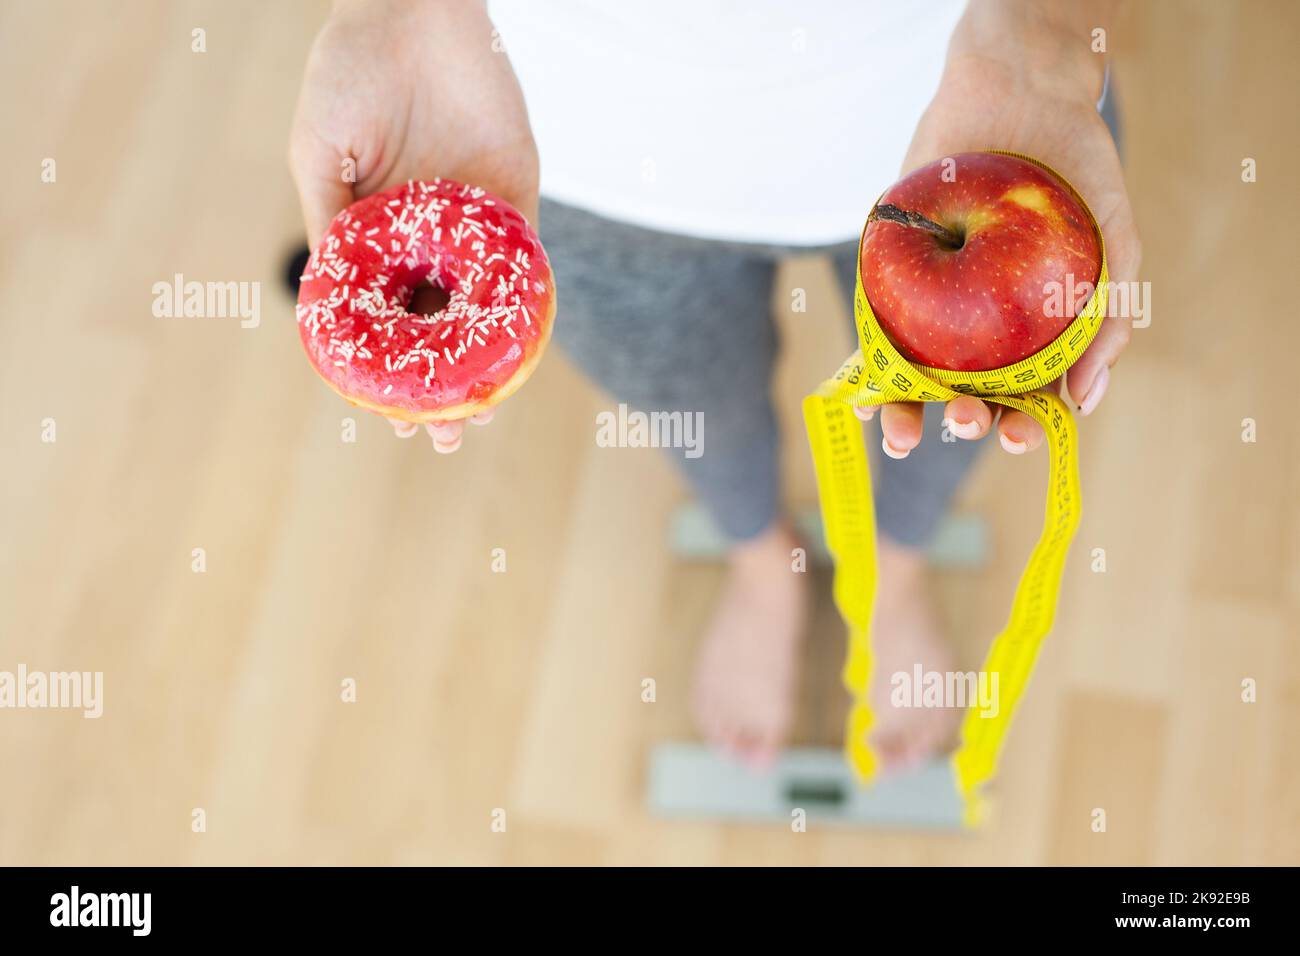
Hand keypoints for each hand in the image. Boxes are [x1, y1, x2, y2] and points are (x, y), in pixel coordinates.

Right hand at [288, 0, 537, 451]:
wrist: (412, 7)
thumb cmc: (351, 71)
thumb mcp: (318, 153)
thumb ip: (331, 224)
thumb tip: (328, 303)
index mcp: (377, 234)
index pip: (385, 318)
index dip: (388, 372)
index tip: (388, 420)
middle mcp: (427, 239)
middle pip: (439, 328)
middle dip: (441, 387)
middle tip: (441, 439)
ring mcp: (474, 224)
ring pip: (484, 312)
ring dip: (485, 367)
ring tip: (480, 418)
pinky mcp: (517, 198)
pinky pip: (525, 264)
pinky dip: (525, 311)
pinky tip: (516, 358)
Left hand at [866, 0, 1139, 456]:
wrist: (1021, 94)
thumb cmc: (1075, 176)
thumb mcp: (1111, 247)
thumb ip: (1109, 322)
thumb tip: (1086, 402)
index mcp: (1033, 336)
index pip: (1026, 400)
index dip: (1022, 429)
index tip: (1022, 436)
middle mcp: (980, 331)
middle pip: (967, 399)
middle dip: (965, 424)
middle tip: (967, 421)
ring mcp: (932, 308)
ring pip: (914, 381)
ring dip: (906, 418)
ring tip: (904, 434)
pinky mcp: (890, 279)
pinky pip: (874, 333)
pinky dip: (866, 370)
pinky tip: (863, 394)